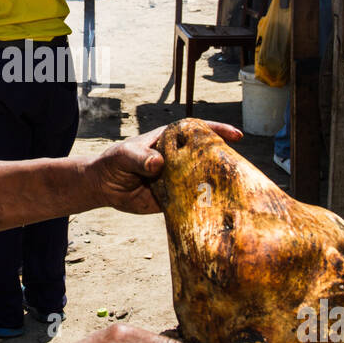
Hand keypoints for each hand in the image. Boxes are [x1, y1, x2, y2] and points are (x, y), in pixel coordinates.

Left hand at [89, 120, 242, 213]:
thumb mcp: (125, 155)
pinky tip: (212, 210)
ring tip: (232, 191)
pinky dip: (200, 205)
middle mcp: (178, 158)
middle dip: (223, 160)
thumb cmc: (114, 162)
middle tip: (239, 168)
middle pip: (205, 156)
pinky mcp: (173, 198)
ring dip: (215, 184)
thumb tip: (157, 163)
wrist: (104, 186)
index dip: (218, 131)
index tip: (236, 135)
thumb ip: (140, 157)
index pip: (198, 131)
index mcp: (170, 140)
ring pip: (200, 179)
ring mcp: (177, 178)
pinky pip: (190, 201)